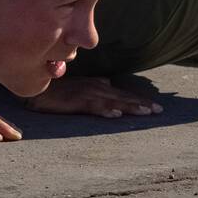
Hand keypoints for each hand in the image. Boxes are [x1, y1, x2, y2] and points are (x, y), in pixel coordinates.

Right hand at [23, 76, 162, 117]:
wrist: (38, 89)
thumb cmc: (59, 88)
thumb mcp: (80, 85)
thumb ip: (95, 84)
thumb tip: (108, 82)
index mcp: (99, 85)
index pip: (123, 94)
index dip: (139, 100)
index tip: (155, 107)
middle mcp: (96, 88)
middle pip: (123, 97)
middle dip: (141, 104)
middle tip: (159, 111)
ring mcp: (87, 94)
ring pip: (112, 101)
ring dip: (129, 107)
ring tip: (145, 113)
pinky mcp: (76, 101)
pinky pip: (93, 106)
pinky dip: (105, 110)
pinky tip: (115, 116)